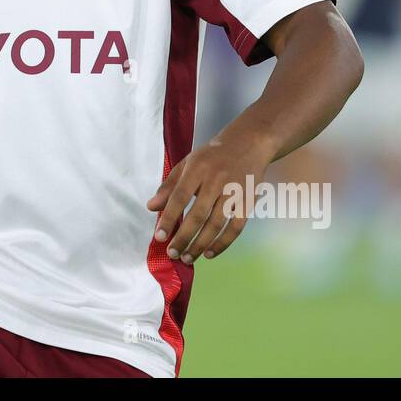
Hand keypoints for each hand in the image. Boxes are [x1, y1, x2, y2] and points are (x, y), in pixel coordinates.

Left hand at [146, 137, 274, 262]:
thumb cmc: (212, 156)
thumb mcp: (187, 163)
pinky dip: (223, 243)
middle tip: (173, 253)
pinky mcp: (248, 200)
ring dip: (200, 244)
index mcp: (197, 168)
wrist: (248, 143)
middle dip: (183, 237)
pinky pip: (236, 227)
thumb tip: (151, 208)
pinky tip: (210, 253)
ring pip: (216, 224)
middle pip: (198, 214)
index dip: (169, 219)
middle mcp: (216, 180)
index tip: (159, 237)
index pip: (179, 197)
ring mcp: (234, 191)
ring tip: (188, 257)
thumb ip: (169, 186)